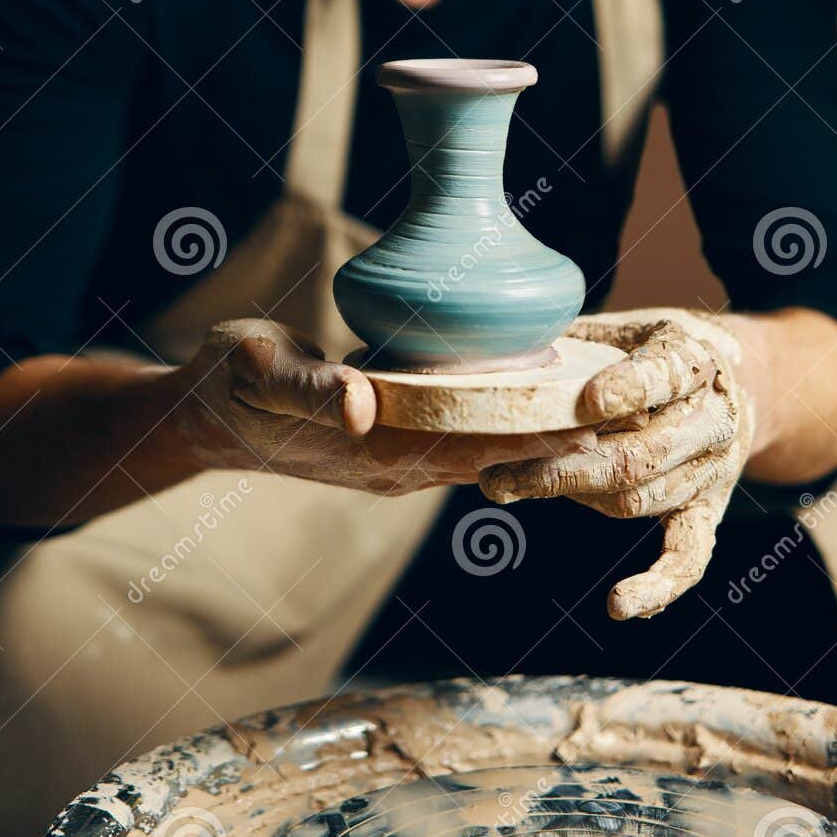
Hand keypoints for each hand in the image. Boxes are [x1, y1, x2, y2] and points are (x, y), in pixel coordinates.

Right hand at [175, 317, 596, 497]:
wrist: (202, 412)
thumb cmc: (229, 382)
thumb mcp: (257, 371)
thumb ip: (307, 387)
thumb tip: (361, 402)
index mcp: (373, 449)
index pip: (474, 446)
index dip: (534, 434)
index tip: (596, 418)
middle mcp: (396, 465)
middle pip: (496, 455)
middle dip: (559, 438)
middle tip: (634, 410)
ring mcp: (396, 461)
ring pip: (487, 451)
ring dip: (542, 435)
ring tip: (611, 410)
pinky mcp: (394, 445)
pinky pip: (465, 440)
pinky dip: (507, 426)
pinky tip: (542, 403)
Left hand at [479, 310, 754, 620]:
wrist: (742, 380)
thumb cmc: (657, 348)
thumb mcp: (627, 325)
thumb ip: (577, 339)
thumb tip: (501, 350)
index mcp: (693, 360)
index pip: (664, 376)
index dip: (627, 391)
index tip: (587, 402)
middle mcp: (711, 420)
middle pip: (638, 456)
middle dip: (564, 469)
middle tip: (496, 476)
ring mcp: (711, 473)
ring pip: (640, 500)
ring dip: (574, 499)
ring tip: (506, 486)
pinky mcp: (707, 512)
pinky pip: (689, 557)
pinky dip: (658, 586)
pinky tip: (619, 606)